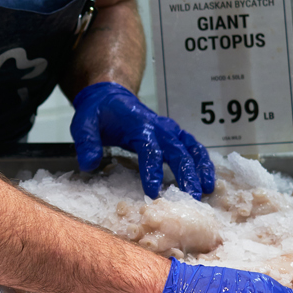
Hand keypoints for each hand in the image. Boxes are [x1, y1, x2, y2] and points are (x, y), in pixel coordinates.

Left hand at [71, 82, 215, 199]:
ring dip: (200, 168)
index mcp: (137, 125)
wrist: (111, 96)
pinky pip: (194, 147)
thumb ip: (87, 142)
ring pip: (191, 148)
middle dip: (186, 174)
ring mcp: (169, 130)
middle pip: (177, 150)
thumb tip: (89, 164)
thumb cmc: (98, 112)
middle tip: (192, 197)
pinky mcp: (174, 135)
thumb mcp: (84, 123)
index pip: (149, 148)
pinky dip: (203, 163)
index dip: (152, 170)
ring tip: (207, 190)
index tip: (153, 192)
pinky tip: (208, 180)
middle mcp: (158, 127)